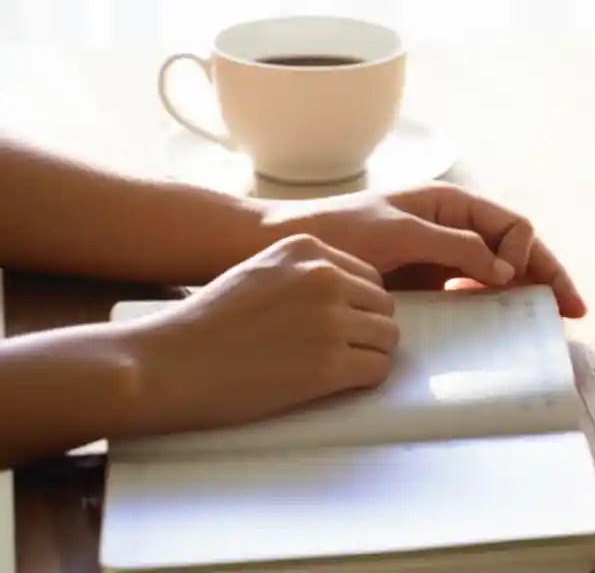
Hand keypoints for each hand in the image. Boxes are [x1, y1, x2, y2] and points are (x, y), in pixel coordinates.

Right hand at [118, 234, 397, 436]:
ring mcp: (329, 320)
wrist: (167, 363)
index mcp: (307, 248)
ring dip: (369, 356)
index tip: (341, 325)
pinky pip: (377, 370)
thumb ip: (304, 275)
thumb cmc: (205, 325)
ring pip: (388, 338)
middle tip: (341, 352)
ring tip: (336, 369)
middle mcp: (324, 276)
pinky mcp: (328, 364)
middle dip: (368, 331)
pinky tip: (338, 385)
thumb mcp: (259, 272)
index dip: (359, 306)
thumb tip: (351, 298)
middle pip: (384, 306)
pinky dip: (365, 380)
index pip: (370, 276)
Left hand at [264, 183, 585, 317]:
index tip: (511, 278)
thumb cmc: (339, 230)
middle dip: (548, 275)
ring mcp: (442, 258)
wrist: (287, 248)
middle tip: (575, 309)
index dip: (526, 252)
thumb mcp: (398, 231)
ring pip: (500, 275)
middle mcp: (454, 229)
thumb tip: (504, 270)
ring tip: (551, 319)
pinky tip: (504, 326)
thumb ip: (454, 245)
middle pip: (517, 250)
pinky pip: (472, 295)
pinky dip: (494, 308)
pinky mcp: (428, 285)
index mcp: (452, 205)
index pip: (512, 226)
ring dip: (527, 293)